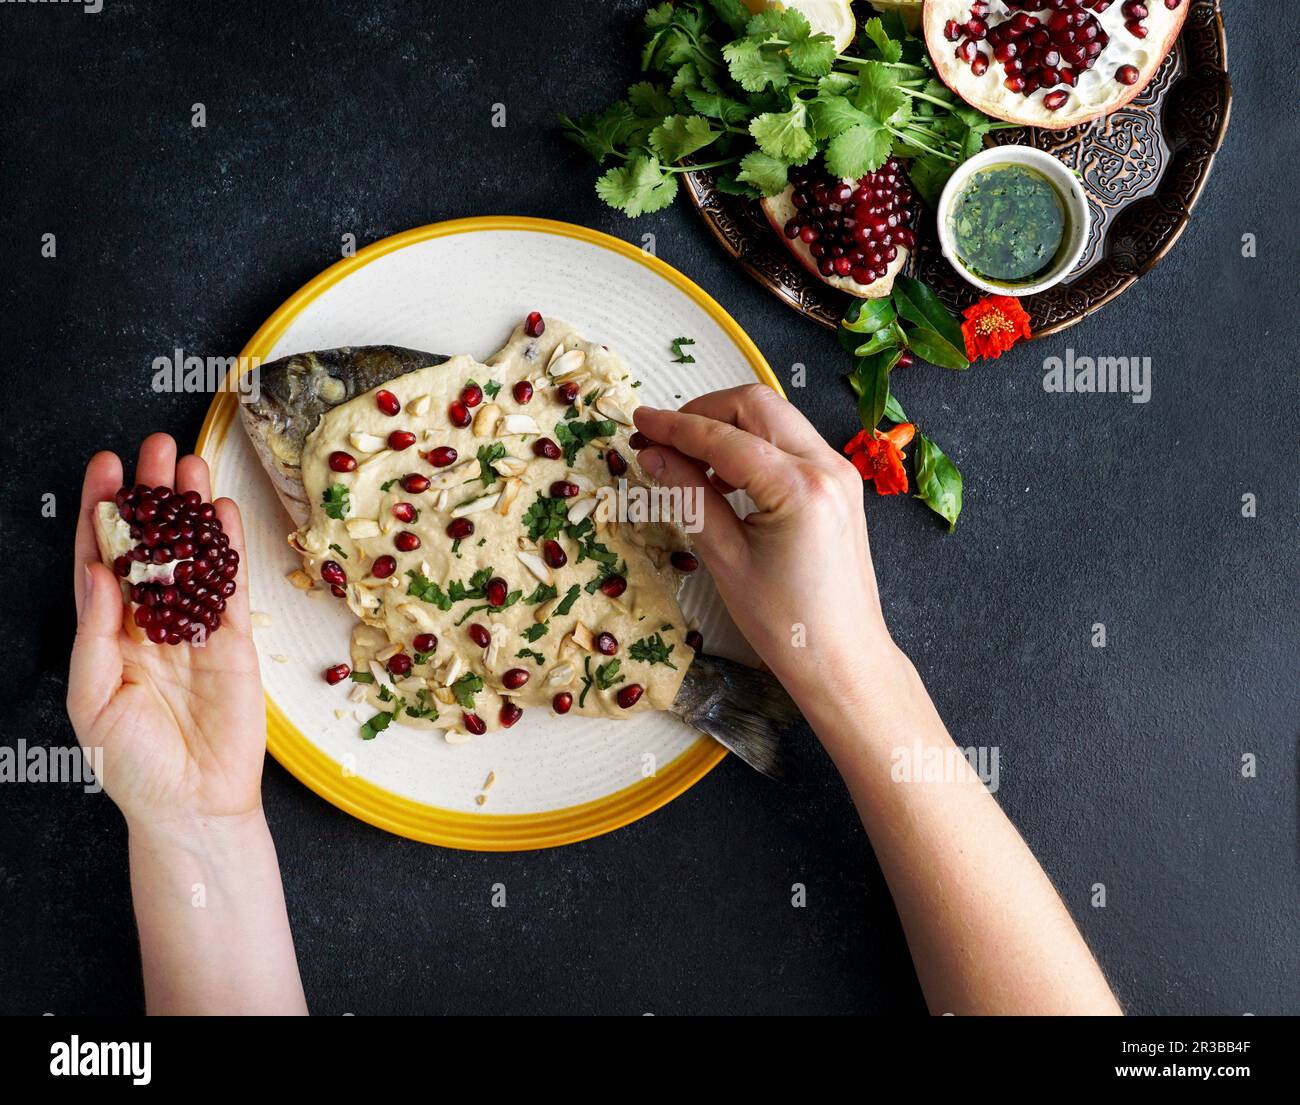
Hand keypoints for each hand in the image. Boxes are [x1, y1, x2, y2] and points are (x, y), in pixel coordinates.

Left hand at [68, 434, 265, 830]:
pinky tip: (224, 513)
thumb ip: (95, 635)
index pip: (100, 559)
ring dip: (192, 511)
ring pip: (192, 556)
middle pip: (150, 545)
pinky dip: (230, 548)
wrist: (194, 804)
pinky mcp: (234, 642)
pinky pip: (230, 586)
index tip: (106, 468)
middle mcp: (149, 624)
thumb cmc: (131, 765)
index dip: (101, 512)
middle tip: (156, 447)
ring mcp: (194, 630)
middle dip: (151, 496)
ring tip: (191, 464)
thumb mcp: (92, 700)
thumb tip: (97, 574)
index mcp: (106, 635)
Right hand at [632, 385, 897, 700]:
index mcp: (799, 488)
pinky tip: (724, 477)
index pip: (723, 437)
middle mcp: (827, 467)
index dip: (674, 427)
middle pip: (755, 405)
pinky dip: (753, 446)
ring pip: (775, 418)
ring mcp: (839, 473)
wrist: (843, 659)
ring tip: (687, 463)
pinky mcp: (840, 485)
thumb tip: (654, 456)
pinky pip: (790, 444)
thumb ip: (689, 496)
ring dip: (728, 427)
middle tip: (662, 438)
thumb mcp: (725, 559)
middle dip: (703, 412)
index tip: (640, 423)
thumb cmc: (788, 624)